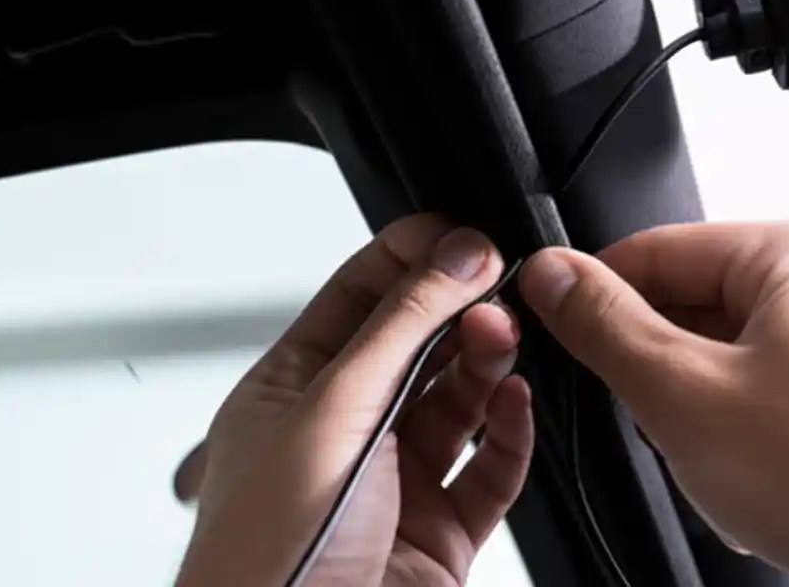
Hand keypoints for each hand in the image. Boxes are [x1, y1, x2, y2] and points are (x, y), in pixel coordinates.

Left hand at [175, 215, 533, 586]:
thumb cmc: (270, 554)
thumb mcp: (331, 414)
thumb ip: (400, 329)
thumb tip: (455, 252)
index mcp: (293, 392)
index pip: (357, 298)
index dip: (411, 259)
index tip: (464, 235)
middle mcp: (346, 432)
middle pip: (418, 346)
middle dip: (458, 312)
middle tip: (499, 287)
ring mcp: (396, 482)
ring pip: (459, 403)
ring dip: (487, 366)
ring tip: (504, 341)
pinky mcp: (441, 533)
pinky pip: (490, 469)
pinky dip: (511, 433)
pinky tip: (517, 403)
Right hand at [519, 218, 788, 586]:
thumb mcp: (685, 397)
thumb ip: (605, 326)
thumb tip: (555, 276)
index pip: (660, 247)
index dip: (598, 295)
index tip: (559, 326)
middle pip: (705, 297)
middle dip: (667, 362)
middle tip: (661, 420)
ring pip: (745, 344)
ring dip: (710, 397)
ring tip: (727, 456)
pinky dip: (760, 417)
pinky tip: (766, 468)